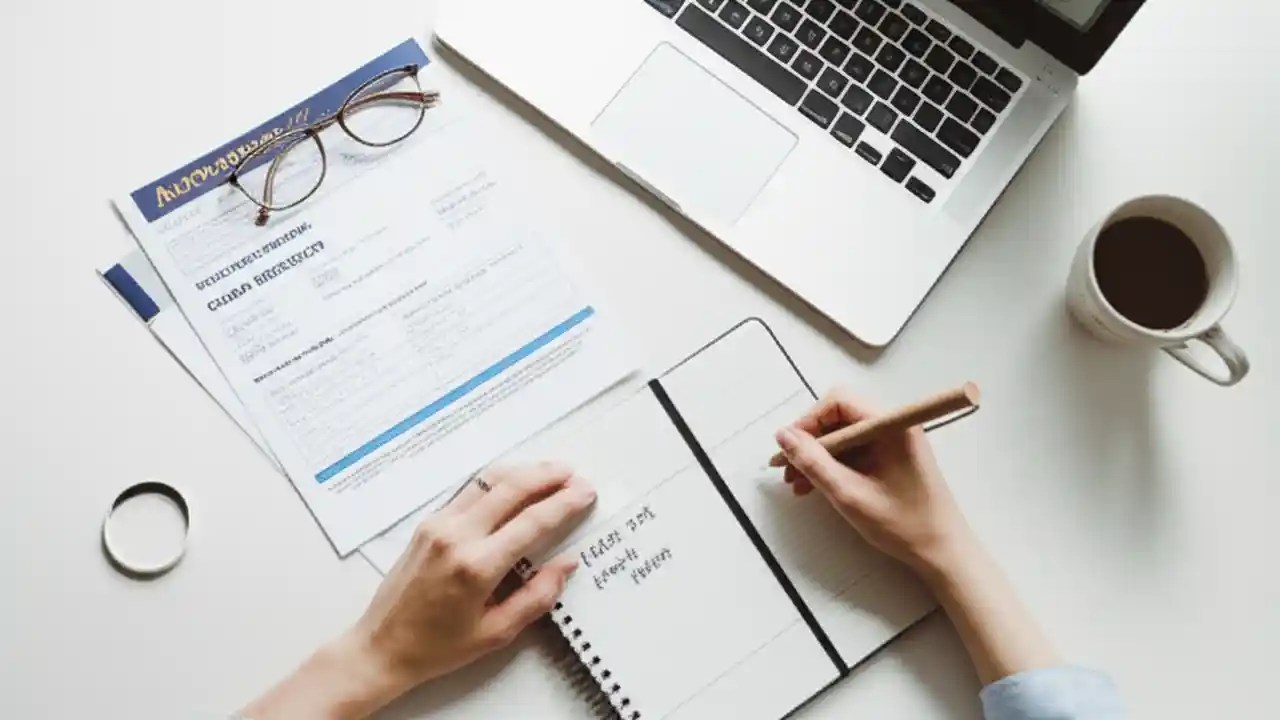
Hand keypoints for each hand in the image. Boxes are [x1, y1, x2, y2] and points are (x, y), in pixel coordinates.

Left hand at [244, 463, 594, 719]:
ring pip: (487, 481)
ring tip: (550, 471)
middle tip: (574, 474)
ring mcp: (438, 525)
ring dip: (522, 471)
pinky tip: (513, 482)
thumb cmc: (438, 647)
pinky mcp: (427, 523)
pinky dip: (496, 481)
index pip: (531, 522)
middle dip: (547, 476)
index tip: (585, 492)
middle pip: (510, 488)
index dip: (563, 503)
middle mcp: (456, 536)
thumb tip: (567, 564)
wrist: (382, 646)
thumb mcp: (497, 633)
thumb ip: (537, 596)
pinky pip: (468, 491)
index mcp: (477, 567)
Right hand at [774, 388, 973, 574]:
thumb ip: (813, 462)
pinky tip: (814, 486)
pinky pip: (855, 452)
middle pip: (839, 417)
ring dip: (818, 457)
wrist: (942, 552)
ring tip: (795, 483)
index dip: (808, 421)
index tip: (787, 448)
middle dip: (810, 442)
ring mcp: (894, 441)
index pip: (839, 401)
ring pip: (844, 437)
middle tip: (786, 469)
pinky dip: (833, 466)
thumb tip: (782, 436)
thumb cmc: (903, 524)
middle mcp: (894, 425)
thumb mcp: (849, 494)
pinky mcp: (892, 457)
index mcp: (891, 425)